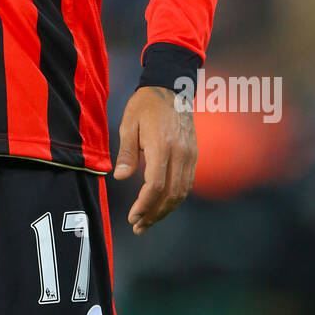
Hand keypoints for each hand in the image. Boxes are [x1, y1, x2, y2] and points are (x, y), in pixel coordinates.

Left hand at [112, 86, 196, 234]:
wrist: (170, 87)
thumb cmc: (145, 105)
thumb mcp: (128, 124)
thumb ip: (126, 152)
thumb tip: (121, 178)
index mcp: (162, 146)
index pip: (156, 186)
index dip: (144, 205)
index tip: (133, 217)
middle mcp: (180, 153)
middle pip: (171, 194)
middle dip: (154, 214)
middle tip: (138, 226)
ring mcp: (190, 155)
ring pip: (182, 192)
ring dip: (165, 210)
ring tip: (148, 221)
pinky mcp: (194, 154)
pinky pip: (187, 183)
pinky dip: (175, 198)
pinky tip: (162, 205)